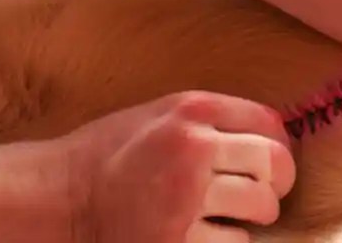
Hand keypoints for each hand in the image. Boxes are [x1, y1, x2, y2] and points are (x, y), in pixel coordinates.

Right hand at [61, 91, 296, 242]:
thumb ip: (208, 119)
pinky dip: (225, 242)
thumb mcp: (157, 115)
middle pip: (274, 164)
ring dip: (251, 218)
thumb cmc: (108, 154)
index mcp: (190, 111)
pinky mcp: (179, 241)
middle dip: (278, 184)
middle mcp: (193, 148)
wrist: (61, 197)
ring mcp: (187, 196)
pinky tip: (201, 234)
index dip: (280, 145)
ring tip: (228, 217)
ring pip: (260, 207)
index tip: (274, 161)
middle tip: (265, 196)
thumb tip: (266, 135)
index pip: (269, 123)